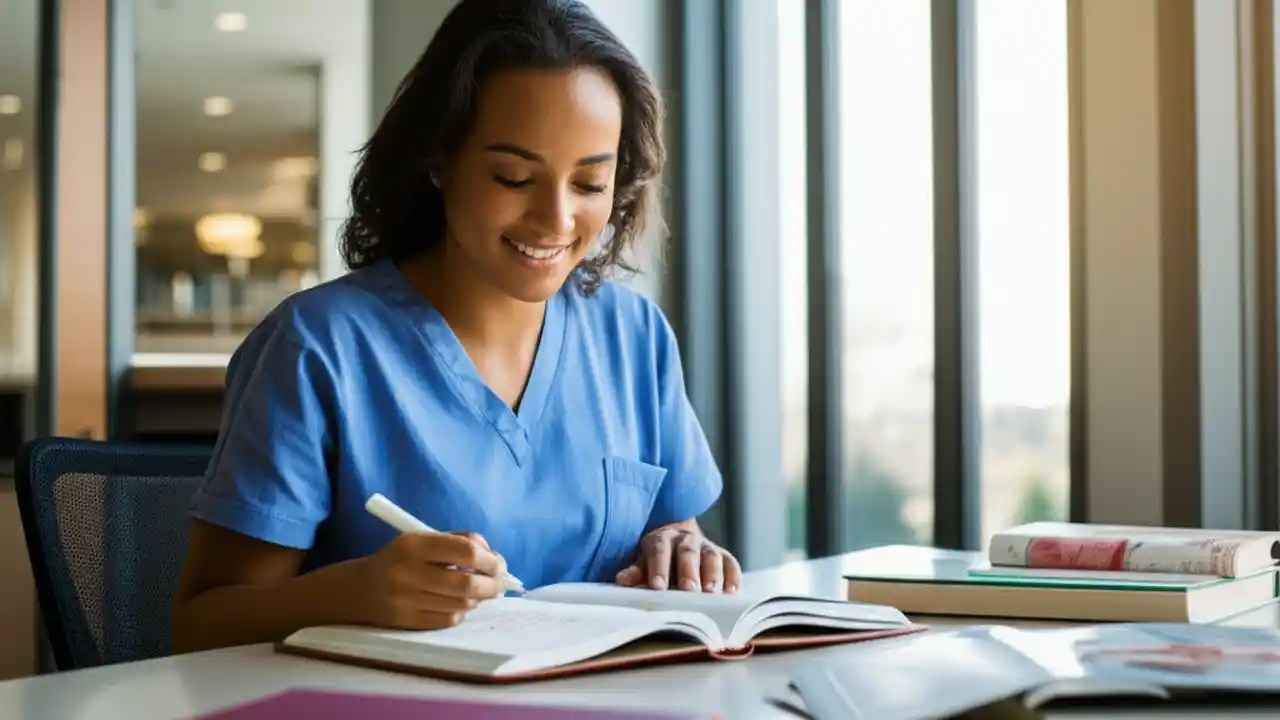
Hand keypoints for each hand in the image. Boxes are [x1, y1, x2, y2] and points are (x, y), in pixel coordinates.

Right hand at [353, 531, 505, 629]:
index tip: (498, 564)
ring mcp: (406, 600)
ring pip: (460, 604)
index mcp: (414, 545)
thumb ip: (459, 542)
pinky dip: (460, 611)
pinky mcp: (406, 622)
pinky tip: (458, 604)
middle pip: (466, 584)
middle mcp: (407, 573)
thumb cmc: (400, 559)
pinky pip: (448, 619)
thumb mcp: (422, 540)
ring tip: (479, 592)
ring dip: (477, 598)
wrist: (357, 589)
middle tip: (499, 583)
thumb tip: (494, 559)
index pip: (465, 552)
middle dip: (492, 584)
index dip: (490, 560)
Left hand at [615, 524, 741, 593]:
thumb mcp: (643, 563)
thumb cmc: (658, 560)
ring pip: (712, 555)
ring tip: (712, 592)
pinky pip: (731, 563)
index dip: (659, 568)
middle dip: (688, 571)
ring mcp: (707, 547)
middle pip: (688, 552)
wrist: (678, 541)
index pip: (660, 551)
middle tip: (689, 590)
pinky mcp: (723, 556)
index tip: (657, 587)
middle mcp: (686, 540)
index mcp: (662, 539)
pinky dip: (733, 577)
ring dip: (713, 573)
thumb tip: (622, 580)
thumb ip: (636, 572)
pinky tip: (732, 593)